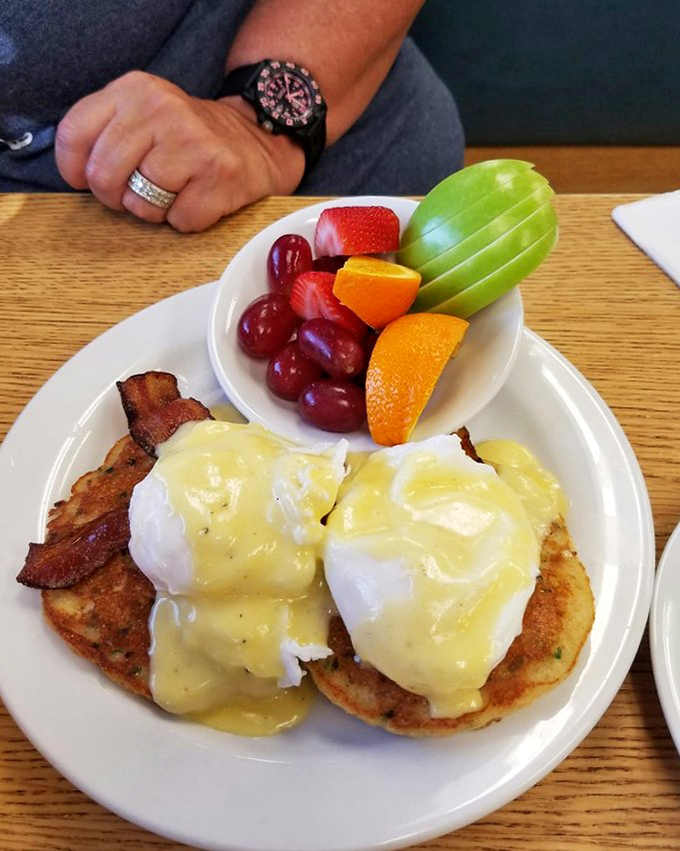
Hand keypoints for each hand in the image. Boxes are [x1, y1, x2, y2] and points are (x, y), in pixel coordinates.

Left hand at [55, 71, 304, 231]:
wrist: (256, 139)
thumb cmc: (188, 139)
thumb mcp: (141, 116)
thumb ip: (104, 134)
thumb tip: (79, 177)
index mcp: (134, 90)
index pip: (74, 135)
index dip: (76, 171)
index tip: (90, 180)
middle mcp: (161, 108)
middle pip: (104, 176)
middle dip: (117, 197)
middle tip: (140, 192)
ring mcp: (193, 141)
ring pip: (141, 204)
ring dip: (155, 211)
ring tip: (175, 192)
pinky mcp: (220, 174)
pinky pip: (180, 220)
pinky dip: (186, 220)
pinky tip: (200, 199)